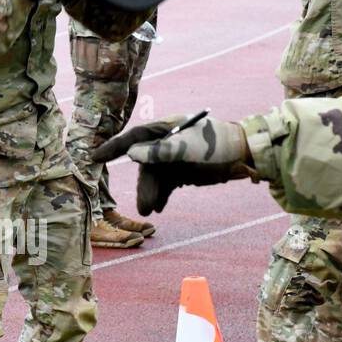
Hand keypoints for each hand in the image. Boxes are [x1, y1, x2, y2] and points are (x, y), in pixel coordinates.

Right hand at [93, 115, 254, 215]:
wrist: (246, 155)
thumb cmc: (218, 143)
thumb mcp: (189, 147)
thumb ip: (161, 151)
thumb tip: (132, 154)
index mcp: (164, 129)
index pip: (133, 138)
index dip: (113, 148)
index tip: (95, 158)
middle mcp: (164, 143)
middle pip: (145, 165)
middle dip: (143, 186)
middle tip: (144, 207)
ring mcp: (173, 159)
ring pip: (154, 178)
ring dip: (151, 194)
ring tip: (150, 212)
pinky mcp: (181, 173)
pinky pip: (165, 185)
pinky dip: (160, 196)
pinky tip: (158, 209)